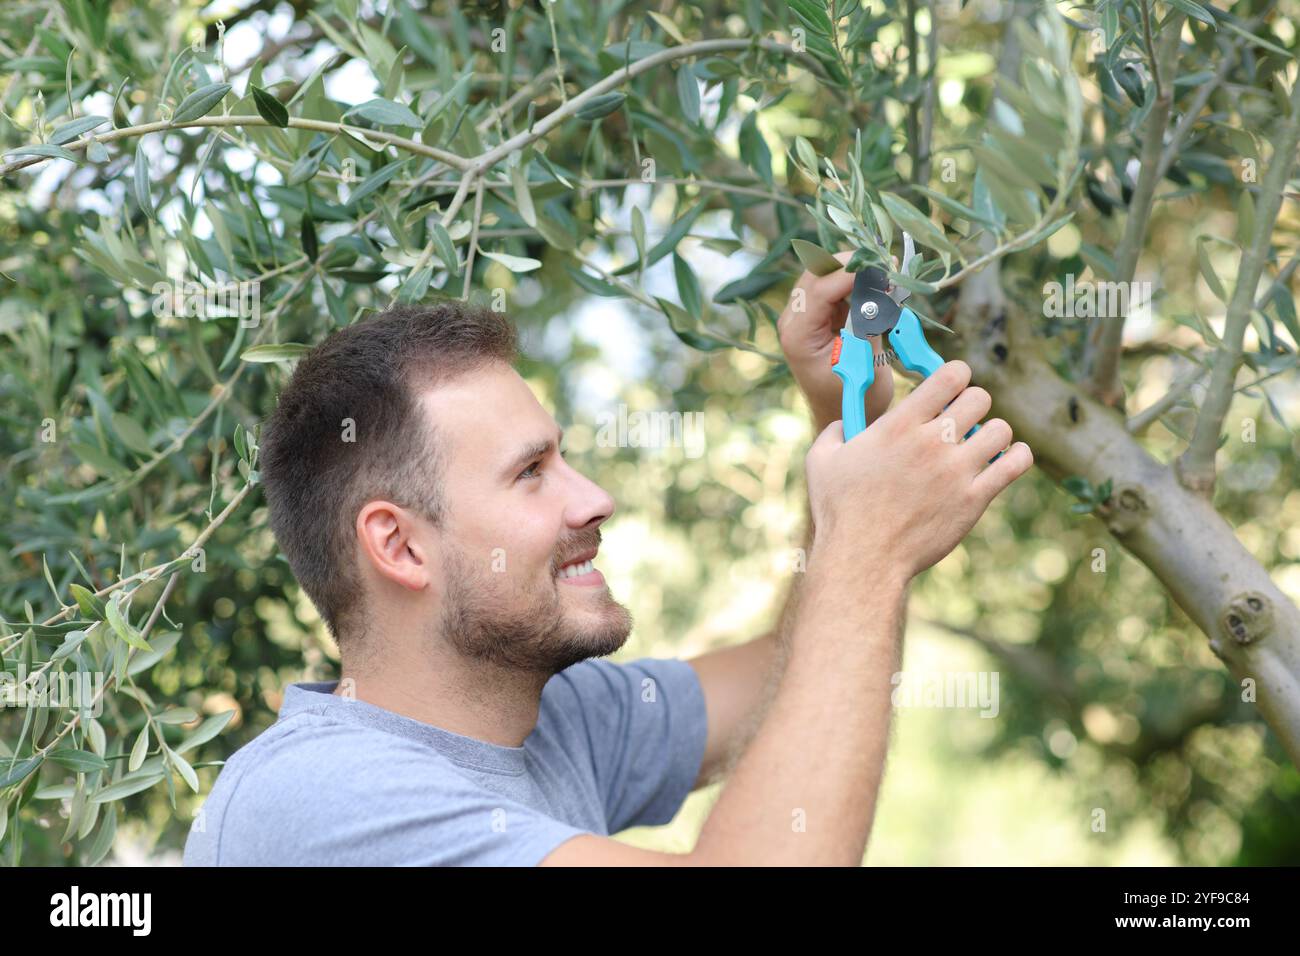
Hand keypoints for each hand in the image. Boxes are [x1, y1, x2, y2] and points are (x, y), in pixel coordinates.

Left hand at [777, 251, 894, 430]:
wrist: (840, 411)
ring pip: (826, 272)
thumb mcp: (865, 363)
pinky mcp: (817, 311)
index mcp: (798, 335)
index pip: (821, 288)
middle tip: (889, 266)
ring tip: (889, 274)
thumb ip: (870, 323)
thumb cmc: (851, 397)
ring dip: (857, 269)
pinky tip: (881, 283)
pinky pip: (835, 283)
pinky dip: (857, 278)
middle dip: (855, 264)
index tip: (886, 267)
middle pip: (818, 272)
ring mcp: (803, 313)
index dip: (854, 273)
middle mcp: (794, 319)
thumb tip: (883, 285)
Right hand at [803, 360, 1032, 588]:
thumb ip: (835, 430)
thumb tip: (847, 422)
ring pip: (1001, 429)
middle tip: (961, 422)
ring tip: (978, 447)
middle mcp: (932, 442)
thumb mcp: (821, 460)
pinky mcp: (973, 499)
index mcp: (899, 425)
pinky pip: (1015, 464)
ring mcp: (956, 471)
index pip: (951, 375)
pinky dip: (1016, 457)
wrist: (863, 558)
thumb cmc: (839, 511)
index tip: (949, 389)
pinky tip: (1005, 460)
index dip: (956, 376)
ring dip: (992, 434)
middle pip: (980, 397)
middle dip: (972, 405)